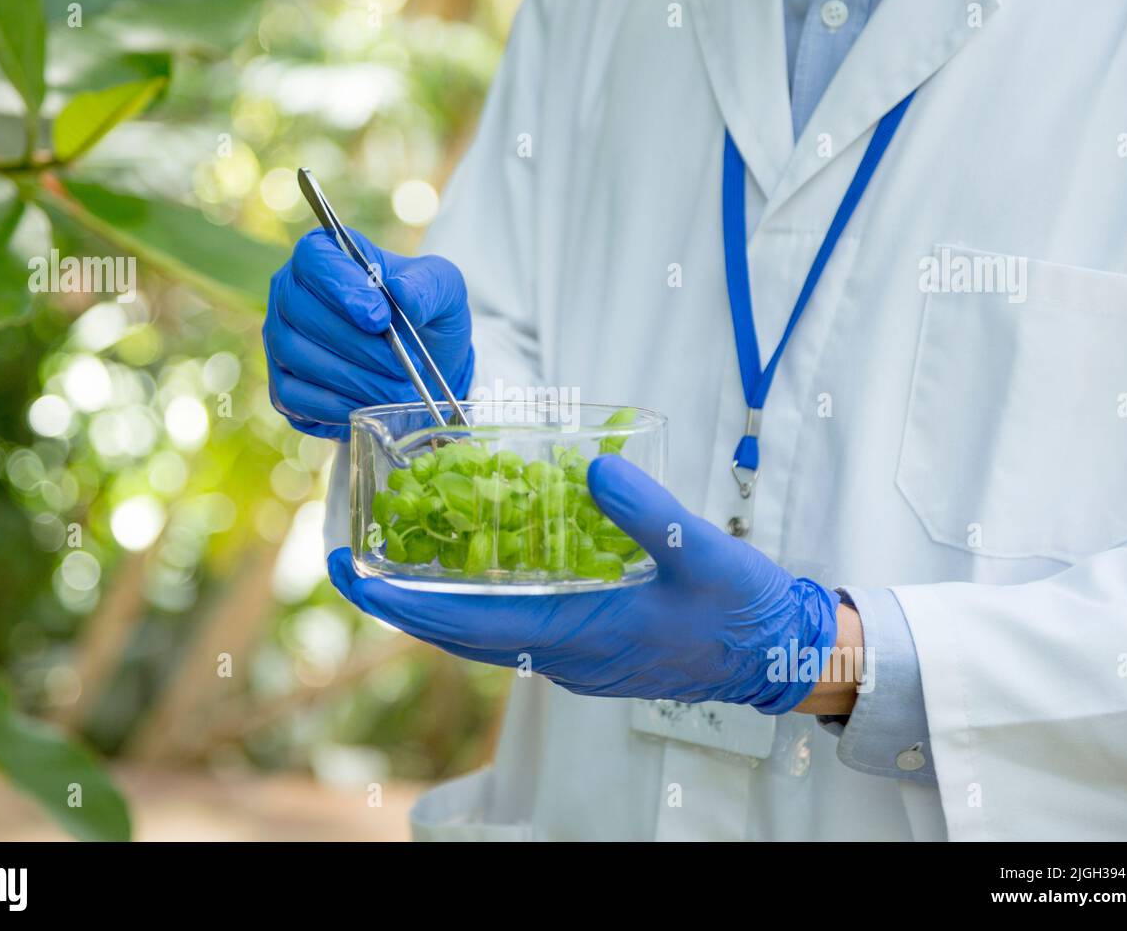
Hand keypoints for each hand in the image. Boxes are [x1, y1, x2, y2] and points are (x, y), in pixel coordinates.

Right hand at [264, 228, 473, 439]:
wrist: (422, 363)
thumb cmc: (425, 314)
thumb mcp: (443, 289)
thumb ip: (427, 285)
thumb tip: (402, 295)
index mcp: (324, 255)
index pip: (314, 258)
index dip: (341, 287)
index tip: (380, 318)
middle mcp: (290, 294)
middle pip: (299, 310)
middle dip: (356, 344)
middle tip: (400, 364)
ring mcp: (280, 341)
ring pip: (295, 355)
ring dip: (352, 377)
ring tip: (396, 388)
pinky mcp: (284, 387)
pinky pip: (295, 397)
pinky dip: (336, 406)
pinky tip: (371, 406)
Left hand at [329, 456, 839, 712]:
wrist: (776, 657)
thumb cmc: (741, 612)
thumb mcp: (699, 554)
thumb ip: (648, 513)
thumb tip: (593, 468)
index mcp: (577, 635)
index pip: (466, 623)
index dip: (401, 600)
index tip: (350, 573)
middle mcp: (561, 653)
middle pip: (458, 631)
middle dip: (399, 600)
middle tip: (352, 558)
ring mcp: (571, 654)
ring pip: (481, 631)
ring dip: (434, 600)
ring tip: (396, 557)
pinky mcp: (585, 644)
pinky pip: (512, 625)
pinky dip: (477, 598)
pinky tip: (474, 563)